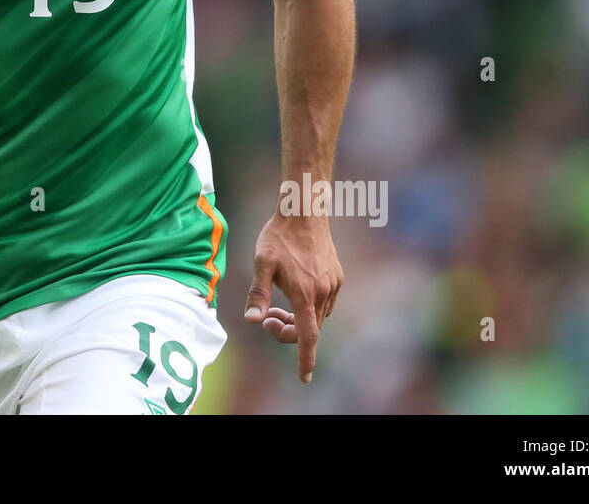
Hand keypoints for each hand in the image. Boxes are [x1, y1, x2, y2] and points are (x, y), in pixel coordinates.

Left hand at [243, 212, 343, 383]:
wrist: (304, 211)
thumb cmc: (279, 236)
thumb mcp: (262, 263)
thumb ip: (258, 294)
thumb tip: (252, 321)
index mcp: (304, 293)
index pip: (307, 335)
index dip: (305, 358)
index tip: (305, 378)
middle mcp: (323, 292)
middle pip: (309, 328)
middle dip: (287, 331)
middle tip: (267, 318)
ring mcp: (332, 284)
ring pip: (317, 316)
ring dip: (298, 318)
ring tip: (276, 303)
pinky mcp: (337, 276)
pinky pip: (324, 302)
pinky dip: (309, 306)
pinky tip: (294, 290)